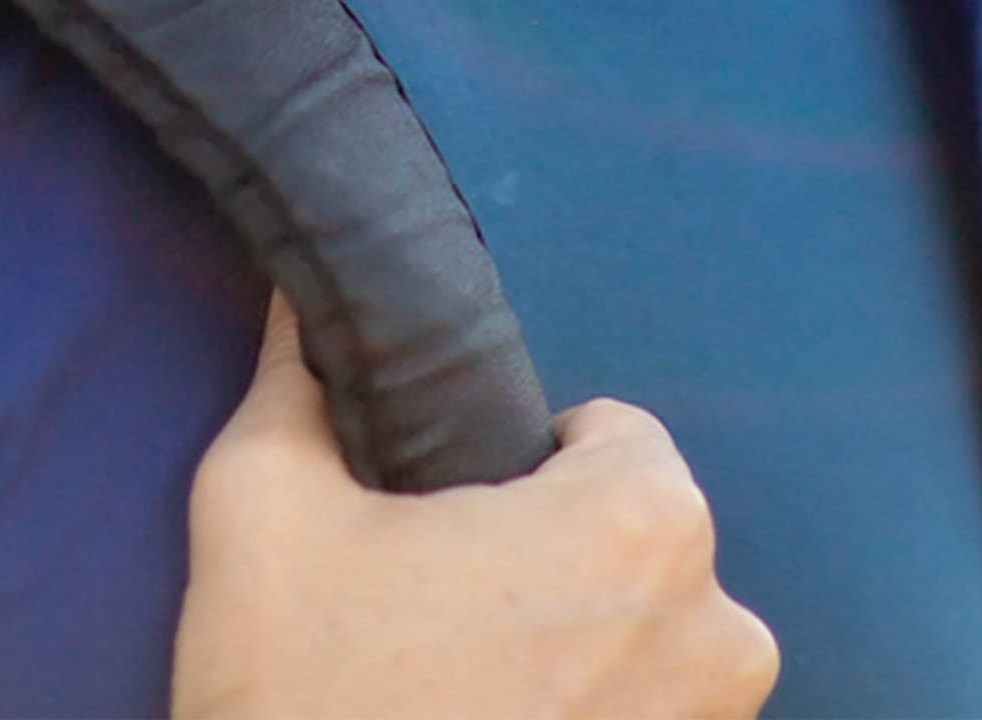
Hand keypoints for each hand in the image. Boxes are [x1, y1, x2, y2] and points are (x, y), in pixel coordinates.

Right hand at [172, 298, 780, 719]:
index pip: (612, 439)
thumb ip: (293, 382)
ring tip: (466, 691)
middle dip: (557, 564)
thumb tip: (300, 302)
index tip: (449, 528)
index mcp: (645, 522)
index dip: (521, 470)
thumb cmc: (304, 699)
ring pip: (654, 649)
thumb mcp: (262, 511)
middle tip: (444, 617)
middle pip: (640, 545)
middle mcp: (719, 631)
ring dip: (585, 658)